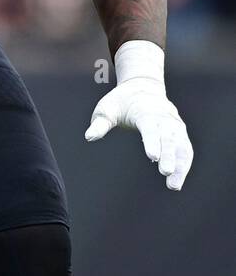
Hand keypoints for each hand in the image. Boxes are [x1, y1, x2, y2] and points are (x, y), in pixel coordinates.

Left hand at [85, 41, 192, 190]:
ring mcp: (175, 125)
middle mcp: (164, 118)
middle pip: (169, 138)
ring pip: (181, 145)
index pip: (150, 127)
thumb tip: (89, 137)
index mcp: (146, 111)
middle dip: (169, 156)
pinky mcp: (180, 133)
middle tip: (166, 173)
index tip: (153, 156)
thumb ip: (100, 124)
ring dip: (180, 165)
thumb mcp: (107, 109)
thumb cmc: (121, 102)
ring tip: (174, 185)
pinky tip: (178, 180)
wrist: (143, 89)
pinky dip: (184, 164)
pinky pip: (185, 149)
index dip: (152, 141)